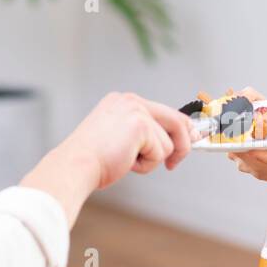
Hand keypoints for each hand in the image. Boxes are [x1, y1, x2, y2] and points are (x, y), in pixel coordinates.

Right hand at [23, 92, 194, 224]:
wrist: (75, 166)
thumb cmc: (92, 160)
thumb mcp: (120, 141)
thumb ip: (144, 136)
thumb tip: (176, 142)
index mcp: (122, 102)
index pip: (162, 111)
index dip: (181, 127)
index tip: (191, 138)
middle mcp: (130, 101)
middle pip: (175, 119)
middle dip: (183, 144)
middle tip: (174, 164)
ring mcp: (136, 110)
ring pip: (168, 141)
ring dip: (152, 159)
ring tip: (126, 161)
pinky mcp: (141, 125)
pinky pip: (161, 151)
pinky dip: (147, 165)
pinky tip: (126, 163)